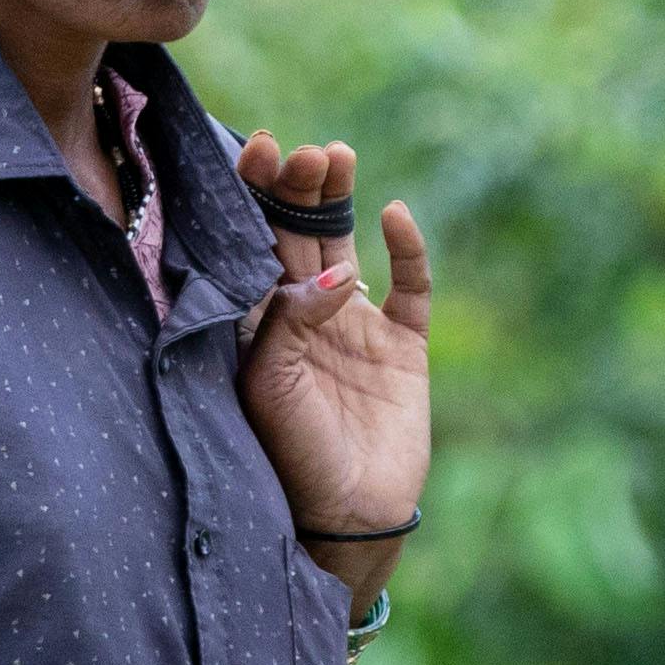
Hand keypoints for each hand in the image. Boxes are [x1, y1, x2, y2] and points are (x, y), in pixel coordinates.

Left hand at [233, 132, 431, 566]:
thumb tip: (337, 271)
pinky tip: (395, 216)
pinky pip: (411, 287)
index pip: (253, 241)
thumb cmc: (291, 456)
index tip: (257, 148)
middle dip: (296, 187)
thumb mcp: (271, 386)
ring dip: (339, 200)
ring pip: (346, 245)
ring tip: (335, 155)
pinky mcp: (404, 347)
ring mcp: (356, 327)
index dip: (254, 193)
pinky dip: (407, 251)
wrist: (348, 516)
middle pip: (297, 233)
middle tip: (301, 150)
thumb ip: (290, 323)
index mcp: (262, 322)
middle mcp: (306, 316)